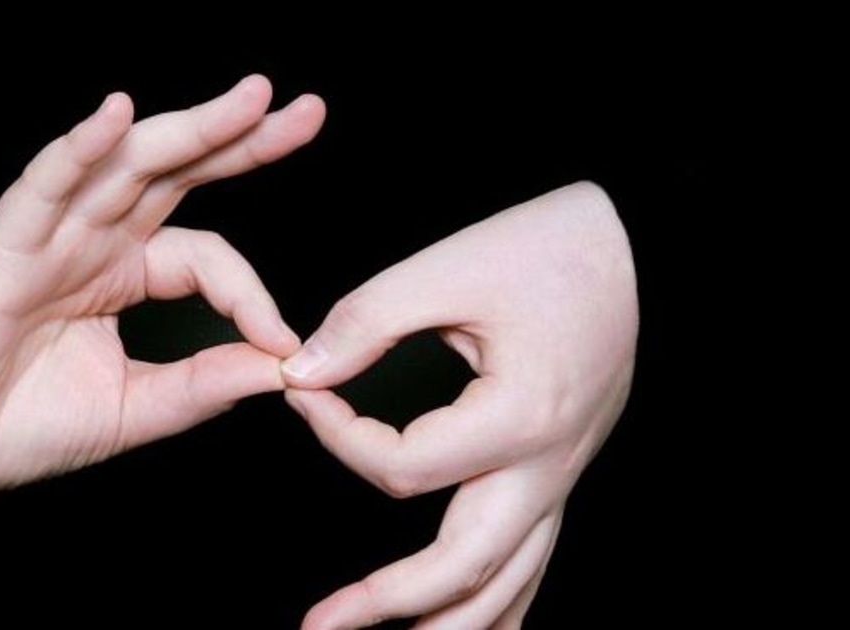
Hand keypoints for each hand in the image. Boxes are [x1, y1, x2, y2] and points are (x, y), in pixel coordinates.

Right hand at [0, 75, 325, 513]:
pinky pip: (43, 188)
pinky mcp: (1, 253)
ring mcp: (48, 240)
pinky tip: (116, 114)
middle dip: (240, 140)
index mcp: (121, 276)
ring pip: (124, 167)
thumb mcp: (135, 409)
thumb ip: (204, 384)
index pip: (206, 255)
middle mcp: (90, 245)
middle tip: (305, 110)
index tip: (284, 342)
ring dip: (188, 129)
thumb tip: (284, 368)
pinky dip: (77, 150)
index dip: (251, 292)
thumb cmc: (14, 428)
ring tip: (252, 99)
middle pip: (175, 176)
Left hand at [282, 182, 637, 627]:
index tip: (298, 391)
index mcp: (520, 418)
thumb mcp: (451, 268)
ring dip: (449, 628)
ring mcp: (560, 479)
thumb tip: (299, 372)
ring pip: (510, 588)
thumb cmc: (554, 249)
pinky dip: (501, 607)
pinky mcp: (560, 473)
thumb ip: (367, 320)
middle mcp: (546, 467)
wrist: (641, 247)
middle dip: (387, 604)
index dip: (334, 438)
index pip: (399, 468)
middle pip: (462, 569)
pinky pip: (534, 563)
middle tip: (317, 627)